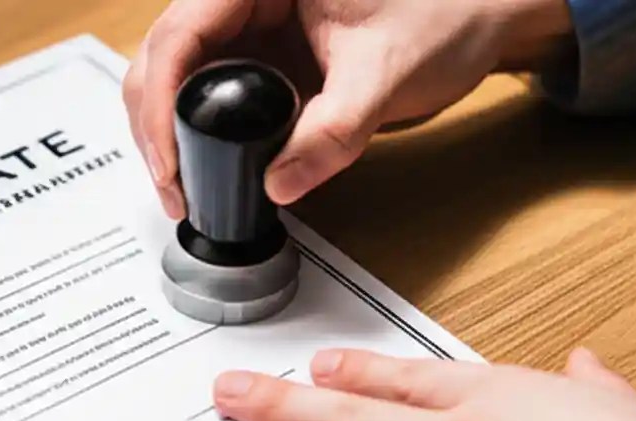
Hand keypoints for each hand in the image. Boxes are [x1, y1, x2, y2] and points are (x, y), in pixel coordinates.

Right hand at [123, 0, 574, 214]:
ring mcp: (246, 22)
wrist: (482, 15)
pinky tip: (200, 166)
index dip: (160, 106)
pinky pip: (207, 89)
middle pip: (161, 57)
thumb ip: (333, 131)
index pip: (179, 36)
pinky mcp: (258, 51)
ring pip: (174, 74)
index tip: (169, 163)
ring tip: (181, 186)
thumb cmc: (446, 12)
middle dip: (154, 127)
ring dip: (166, 131)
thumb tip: (279, 184)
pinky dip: (195, 130)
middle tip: (172, 188)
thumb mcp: (385, 73)